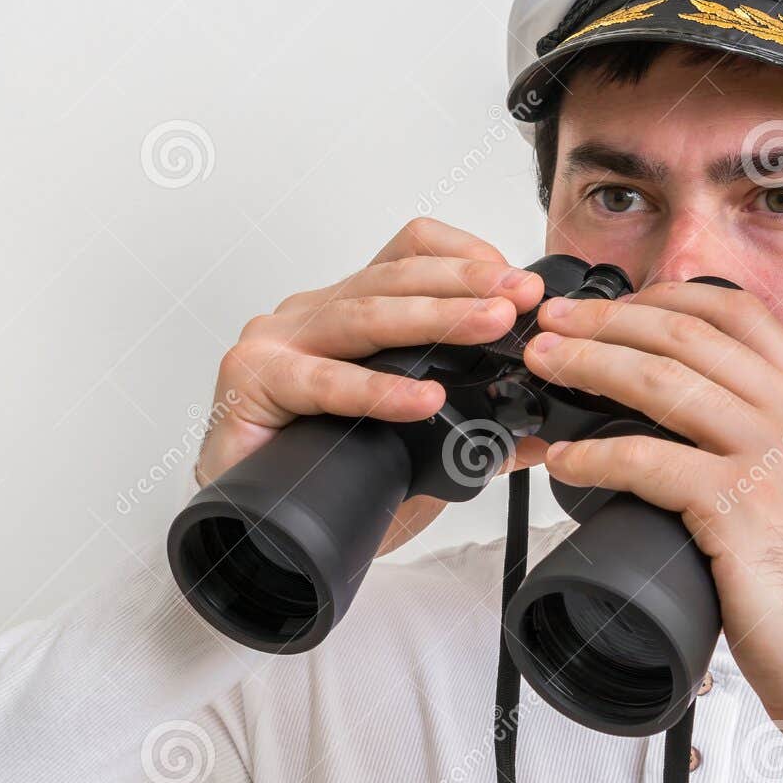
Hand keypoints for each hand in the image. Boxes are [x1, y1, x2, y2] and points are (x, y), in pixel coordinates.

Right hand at [198, 217, 547, 554]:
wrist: (247, 529)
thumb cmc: (318, 472)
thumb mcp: (410, 447)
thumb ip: (469, 433)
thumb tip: (536, 434)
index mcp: (350, 312)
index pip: (410, 253)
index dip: (466, 256)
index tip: (520, 281)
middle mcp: (313, 314)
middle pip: (397, 276)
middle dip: (469, 282)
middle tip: (523, 296)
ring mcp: (278, 343)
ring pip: (366, 314)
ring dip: (438, 315)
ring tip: (493, 323)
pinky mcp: (251, 383)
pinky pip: (324, 381)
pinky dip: (378, 389)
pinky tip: (423, 398)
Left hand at [524, 282, 782, 748]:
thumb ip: (768, 441)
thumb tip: (686, 423)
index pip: (739, 313)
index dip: (666, 296)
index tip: (613, 304)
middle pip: (688, 335)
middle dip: (607, 321)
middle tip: (553, 322)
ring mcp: (772, 458)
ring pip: (662, 382)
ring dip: (588, 365)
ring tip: (544, 366)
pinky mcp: (739, 507)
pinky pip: (646, 460)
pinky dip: (593, 454)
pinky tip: (565, 459)